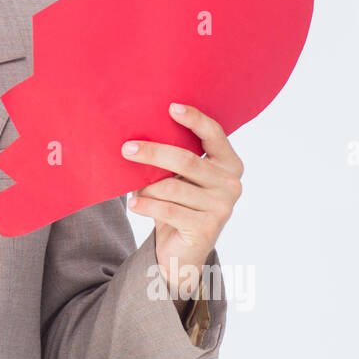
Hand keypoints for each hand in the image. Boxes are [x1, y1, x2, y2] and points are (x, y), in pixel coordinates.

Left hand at [121, 102, 242, 303]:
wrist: (183, 251)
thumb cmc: (180, 203)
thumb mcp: (181, 177)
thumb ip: (175, 158)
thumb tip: (138, 138)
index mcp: (229, 163)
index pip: (214, 134)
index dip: (194, 119)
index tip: (171, 107)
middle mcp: (231, 183)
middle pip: (186, 160)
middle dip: (153, 153)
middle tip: (126, 149)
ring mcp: (222, 207)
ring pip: (172, 187)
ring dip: (147, 187)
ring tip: (134, 190)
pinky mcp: (207, 228)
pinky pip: (168, 210)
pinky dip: (147, 205)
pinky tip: (134, 205)